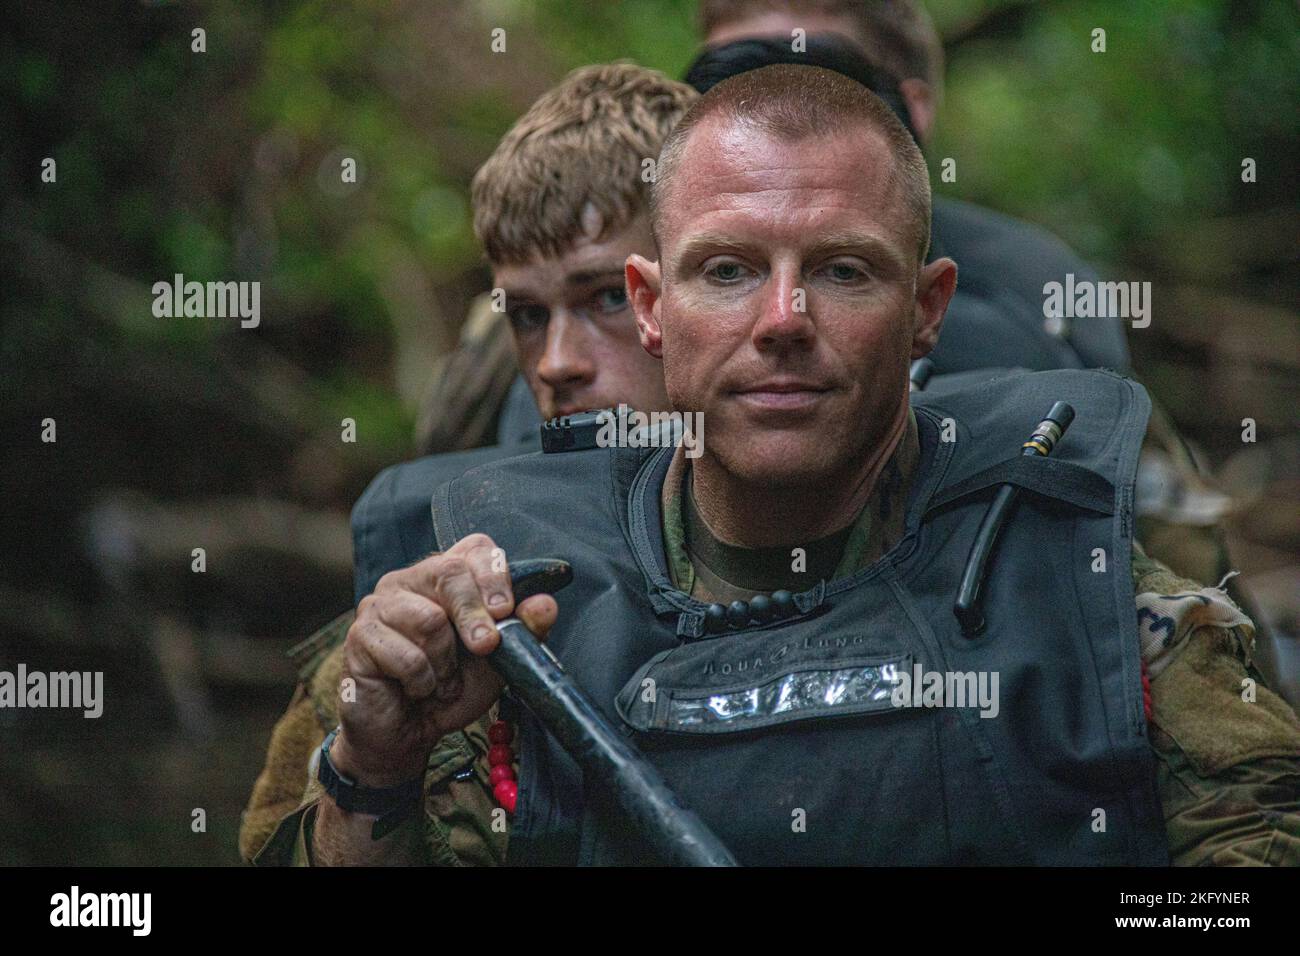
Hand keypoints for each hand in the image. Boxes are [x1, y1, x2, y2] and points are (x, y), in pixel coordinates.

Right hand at [330, 534, 557, 787]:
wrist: (410, 734)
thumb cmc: (453, 688)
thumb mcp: (499, 662)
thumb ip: (523, 632)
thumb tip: (546, 604)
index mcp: (447, 575)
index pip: (475, 548)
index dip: (495, 574)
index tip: (506, 609)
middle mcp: (411, 580)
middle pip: (450, 572)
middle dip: (475, 616)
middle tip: (486, 648)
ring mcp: (380, 604)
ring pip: (429, 620)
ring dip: (445, 664)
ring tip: (440, 681)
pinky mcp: (360, 636)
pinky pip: (406, 656)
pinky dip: (422, 683)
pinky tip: (414, 690)